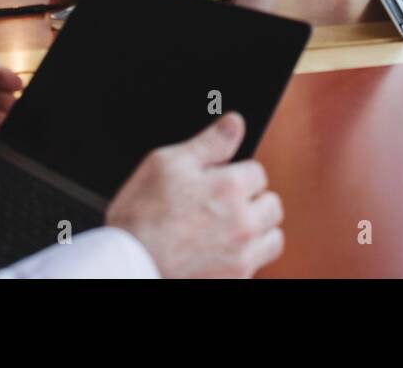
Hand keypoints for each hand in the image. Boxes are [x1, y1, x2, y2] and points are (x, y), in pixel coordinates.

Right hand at [106, 112, 283, 278]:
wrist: (130, 264)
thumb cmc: (141, 215)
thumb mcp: (166, 163)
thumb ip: (209, 143)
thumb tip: (235, 123)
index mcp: (230, 188)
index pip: (258, 172)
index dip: (236, 173)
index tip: (218, 182)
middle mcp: (244, 222)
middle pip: (272, 205)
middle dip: (253, 201)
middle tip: (225, 205)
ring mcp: (242, 255)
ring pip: (272, 238)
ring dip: (258, 231)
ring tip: (230, 229)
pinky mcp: (235, 279)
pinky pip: (256, 265)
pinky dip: (244, 258)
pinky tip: (221, 252)